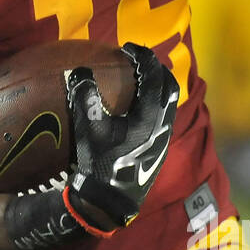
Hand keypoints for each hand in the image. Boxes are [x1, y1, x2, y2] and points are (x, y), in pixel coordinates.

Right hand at [64, 42, 179, 231]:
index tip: (128, 48)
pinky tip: (137, 111)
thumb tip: (81, 71)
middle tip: (140, 60)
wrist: (112, 201)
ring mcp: (163, 140)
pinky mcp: (159, 151)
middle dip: (157, 69)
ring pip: (168, 105)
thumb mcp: (88, 129)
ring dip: (157, 88)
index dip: (142, 57)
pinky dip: (154, 105)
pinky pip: (163, 118)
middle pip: (169, 87)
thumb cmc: (101, 164)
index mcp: (150, 115)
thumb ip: (84, 97)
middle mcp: (163, 125)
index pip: (153, 76)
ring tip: (141, 82)